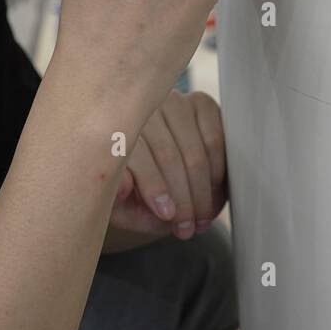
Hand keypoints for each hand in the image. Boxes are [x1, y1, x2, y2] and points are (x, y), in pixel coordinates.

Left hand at [108, 90, 226, 240]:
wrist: (154, 175)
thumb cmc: (134, 192)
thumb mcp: (120, 205)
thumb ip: (116, 201)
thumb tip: (122, 187)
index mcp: (113, 130)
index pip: (136, 155)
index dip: (153, 187)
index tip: (167, 215)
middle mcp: (141, 110)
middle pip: (168, 155)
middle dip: (183, 198)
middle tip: (188, 227)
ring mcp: (173, 103)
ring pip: (194, 151)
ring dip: (202, 191)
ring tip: (201, 217)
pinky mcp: (200, 103)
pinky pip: (215, 139)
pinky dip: (218, 170)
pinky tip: (213, 190)